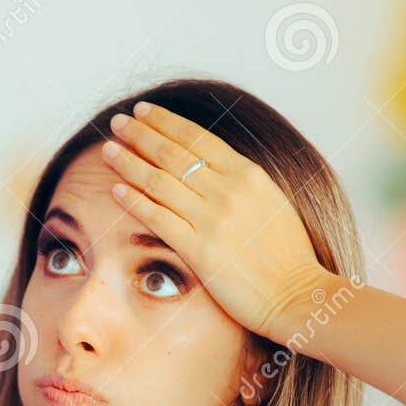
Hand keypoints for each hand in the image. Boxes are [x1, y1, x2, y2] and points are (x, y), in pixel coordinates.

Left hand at [99, 101, 329, 340]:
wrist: (297, 293)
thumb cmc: (288, 254)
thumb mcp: (270, 201)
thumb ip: (240, 183)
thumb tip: (213, 169)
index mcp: (247, 174)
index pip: (197, 137)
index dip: (165, 122)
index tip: (143, 112)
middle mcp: (227, 189)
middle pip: (173, 153)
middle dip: (140, 133)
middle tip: (118, 122)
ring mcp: (212, 218)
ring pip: (159, 181)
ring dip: (129, 162)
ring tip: (108, 150)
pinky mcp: (199, 249)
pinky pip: (159, 218)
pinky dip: (135, 201)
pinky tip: (116, 190)